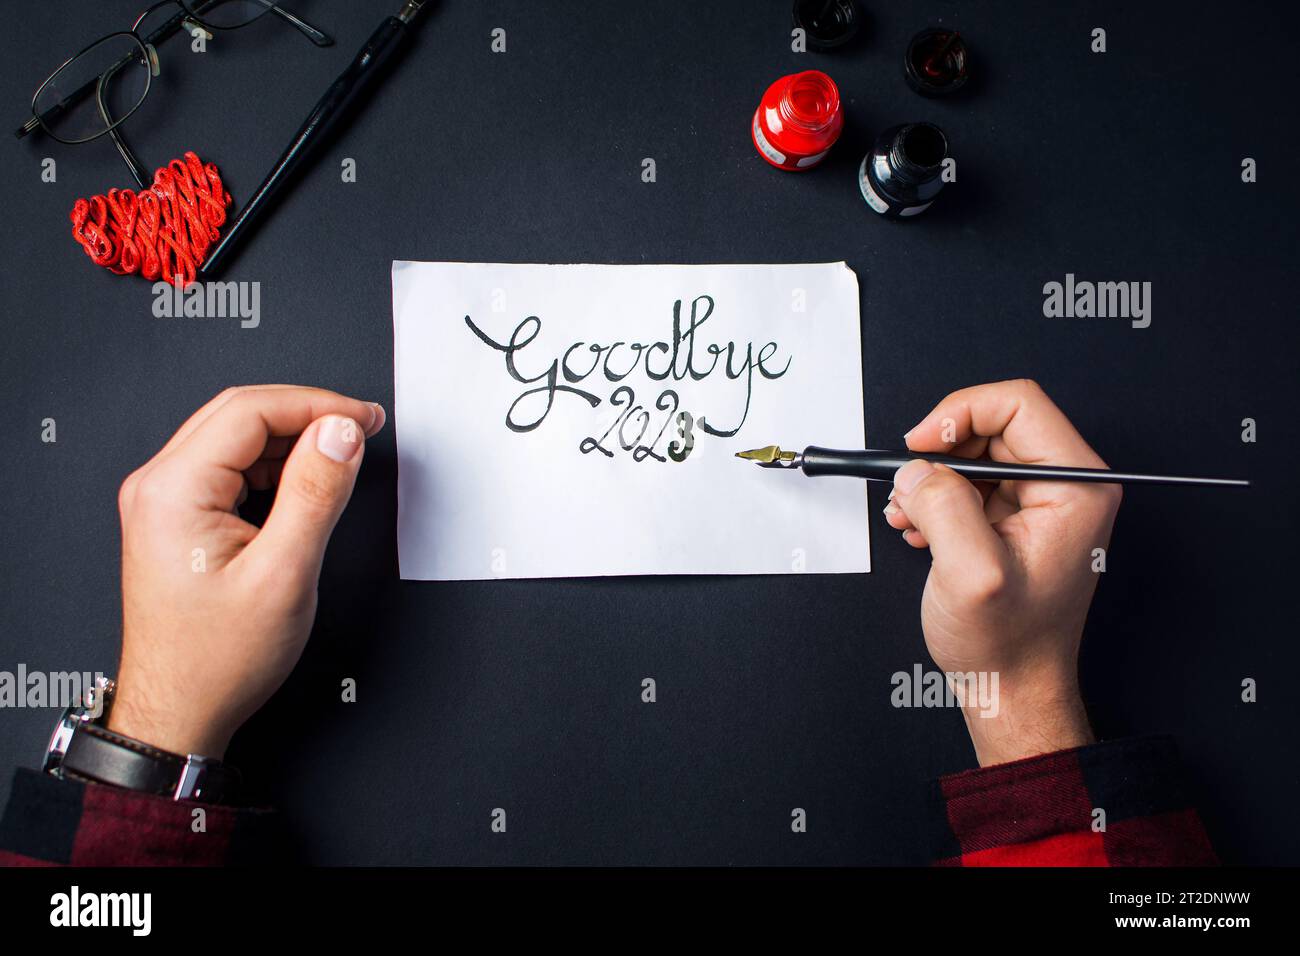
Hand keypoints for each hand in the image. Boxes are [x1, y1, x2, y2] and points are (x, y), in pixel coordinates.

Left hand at [108, 386, 385, 758]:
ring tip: (341, 455)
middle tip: (360, 427)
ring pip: (235, 437)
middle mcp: (158, 486)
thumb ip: (316, 494)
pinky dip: (273, 464)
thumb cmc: (217, 659)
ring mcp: (164, 501)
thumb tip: (340, 433)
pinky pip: (228, 466)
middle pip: (240, 413)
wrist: (181, 709)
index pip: (250, 411)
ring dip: (292, 437)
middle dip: (307, 412)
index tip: (362, 419)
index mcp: (173, 490)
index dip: (316, 404)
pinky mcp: (177, 517)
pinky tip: (305, 482)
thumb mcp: (284, 574)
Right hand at [884, 379, 1120, 765]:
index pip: (1018, 404)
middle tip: (907, 485)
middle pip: (992, 425)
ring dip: (931, 478)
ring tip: (908, 514)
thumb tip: (916, 469)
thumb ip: (943, 507)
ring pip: (974, 453)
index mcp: (1076, 489)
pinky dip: (934, 498)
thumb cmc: (1008, 646)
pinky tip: (917, 527)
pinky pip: (967, 482)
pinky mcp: (1013, 519)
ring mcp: (1039, 503)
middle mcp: (1066, 488)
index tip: (919, 444)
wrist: (1011, 689)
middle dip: (939, 452)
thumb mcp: (971, 575)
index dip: (959, 414)